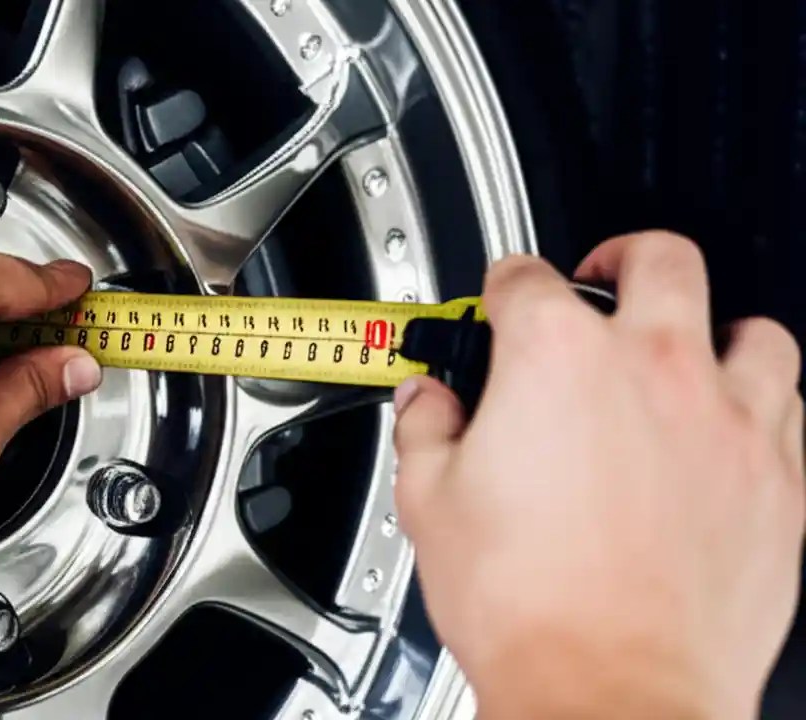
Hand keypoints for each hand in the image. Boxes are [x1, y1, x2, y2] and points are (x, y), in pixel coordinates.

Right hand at [393, 232, 804, 718]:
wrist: (609, 690)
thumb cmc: (527, 604)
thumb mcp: (428, 500)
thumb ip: (426, 429)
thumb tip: (427, 404)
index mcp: (555, 359)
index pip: (525, 278)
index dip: (504, 285)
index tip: (502, 301)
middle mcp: (651, 368)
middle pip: (658, 259)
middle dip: (620, 258)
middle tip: (600, 279)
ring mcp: (726, 419)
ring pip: (748, 326)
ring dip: (710, 325)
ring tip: (682, 347)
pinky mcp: (779, 477)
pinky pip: (789, 402)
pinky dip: (756, 396)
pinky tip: (723, 422)